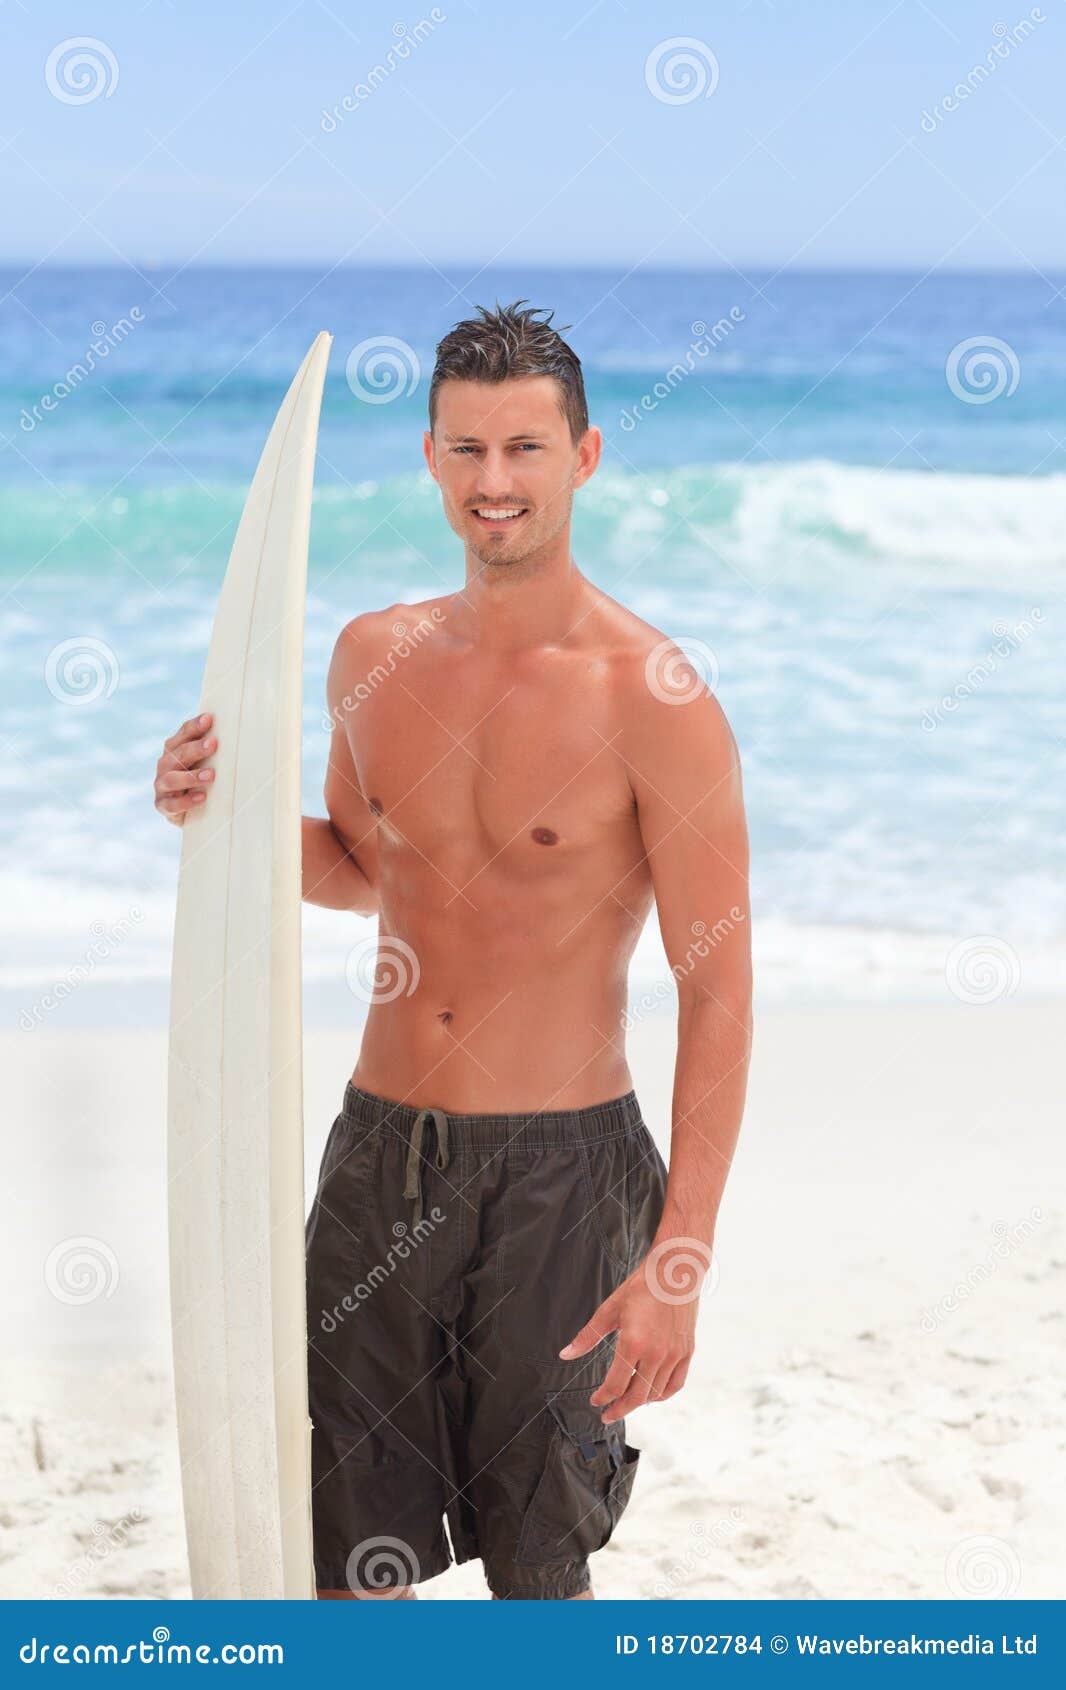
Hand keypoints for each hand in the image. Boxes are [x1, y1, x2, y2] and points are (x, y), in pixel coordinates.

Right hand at [154, 712, 216, 825]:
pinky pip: (172, 804)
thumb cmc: (200, 779)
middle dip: (195, 749)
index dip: (194, 726)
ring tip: (211, 775)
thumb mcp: (205, 761)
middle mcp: (165, 765)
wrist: (187, 810)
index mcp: (174, 749)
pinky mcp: (163, 805)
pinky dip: (186, 801)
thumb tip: (236, 729)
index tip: (209, 719)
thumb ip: (212, 748)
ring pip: (172, 779)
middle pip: (178, 754)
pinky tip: (202, 798)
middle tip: (214, 744)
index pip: (183, 734)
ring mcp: (161, 785)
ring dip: (191, 776)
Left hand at [558, 1254, 697, 1422]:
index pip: (616, 1385)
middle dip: (619, 1409)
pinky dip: (663, 1395)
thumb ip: (588, 1336)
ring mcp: (674, 1355)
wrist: (676, 1272)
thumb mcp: (610, 1310)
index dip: (603, 1398)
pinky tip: (652, 1394)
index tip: (596, 1401)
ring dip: (639, 1402)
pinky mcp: (686, 1352)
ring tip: (627, 1402)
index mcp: (633, 1343)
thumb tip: (565, 1354)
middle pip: (636, 1397)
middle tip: (608, 1414)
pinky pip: (676, 1384)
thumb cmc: (642, 1287)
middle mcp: (656, 1354)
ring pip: (656, 1393)